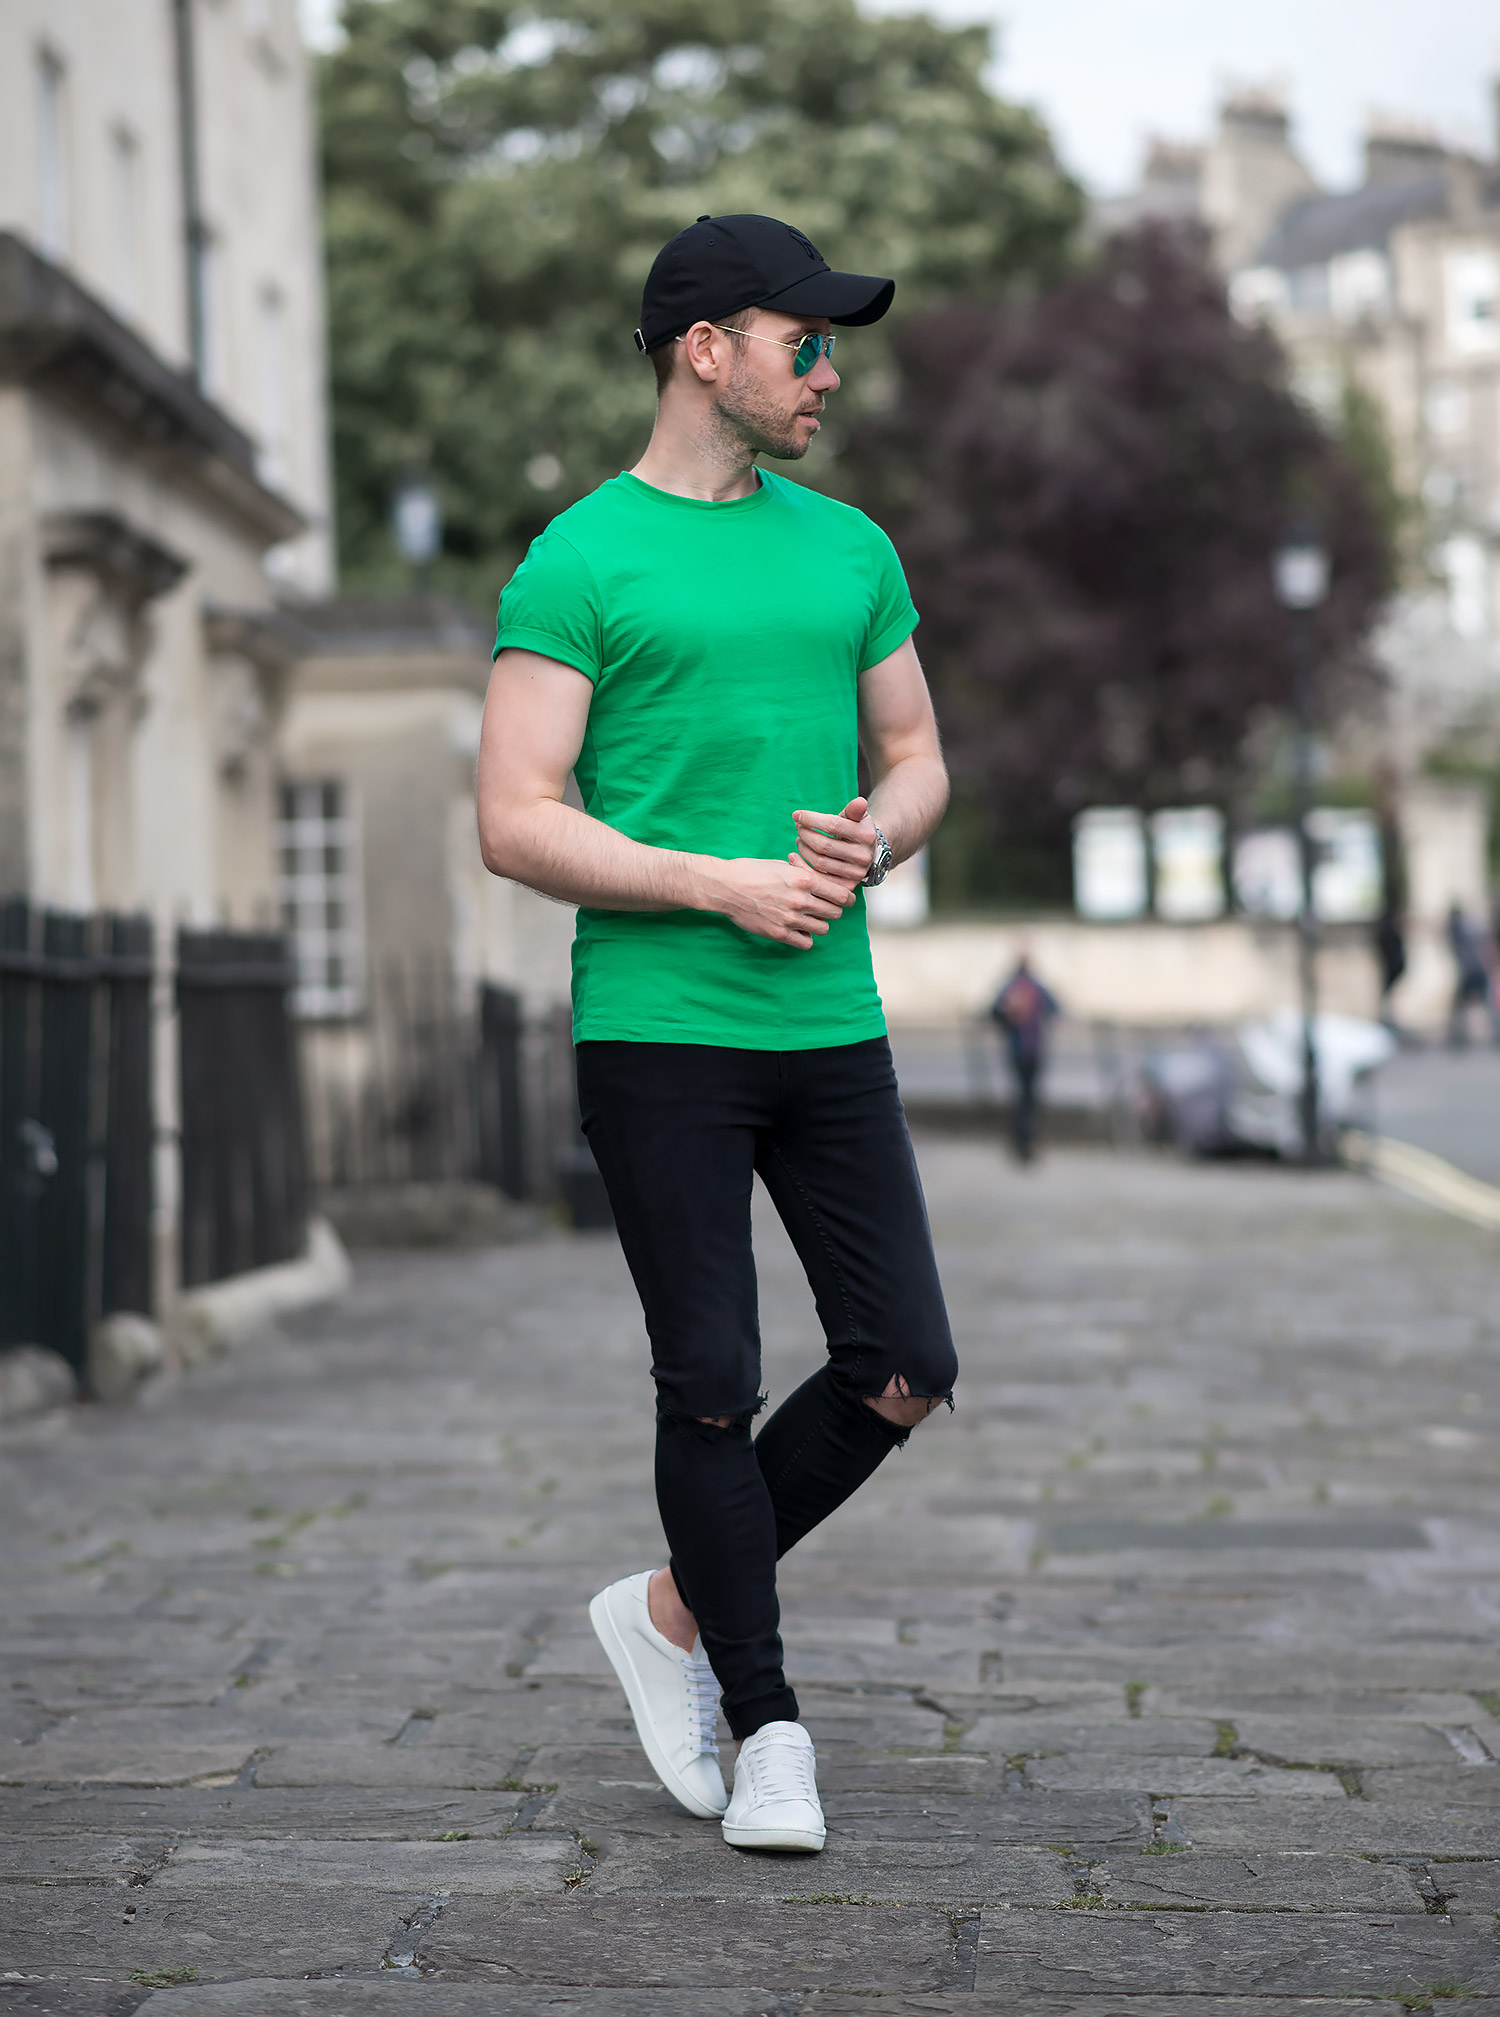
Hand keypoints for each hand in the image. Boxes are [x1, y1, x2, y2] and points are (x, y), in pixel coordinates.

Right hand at [701, 856, 855, 949]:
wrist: (726, 887)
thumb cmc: (752, 872)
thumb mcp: (782, 866)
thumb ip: (804, 875)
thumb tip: (821, 881)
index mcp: (804, 880)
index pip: (841, 895)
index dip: (846, 898)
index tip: (844, 900)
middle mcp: (801, 900)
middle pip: (835, 913)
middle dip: (832, 910)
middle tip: (824, 907)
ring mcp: (790, 919)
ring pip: (823, 928)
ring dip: (818, 923)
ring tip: (808, 918)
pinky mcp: (779, 934)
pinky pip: (806, 943)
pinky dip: (805, 937)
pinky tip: (798, 930)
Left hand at [793, 797, 878, 891]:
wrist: (866, 854)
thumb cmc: (855, 830)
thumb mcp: (856, 817)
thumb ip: (854, 810)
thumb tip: (860, 801)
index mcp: (866, 835)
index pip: (832, 825)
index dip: (811, 819)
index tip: (797, 815)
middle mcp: (863, 856)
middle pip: (823, 845)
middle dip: (805, 834)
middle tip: (798, 828)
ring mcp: (855, 873)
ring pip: (819, 861)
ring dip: (803, 849)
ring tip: (799, 839)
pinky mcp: (846, 886)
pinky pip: (818, 879)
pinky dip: (802, 867)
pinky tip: (795, 856)